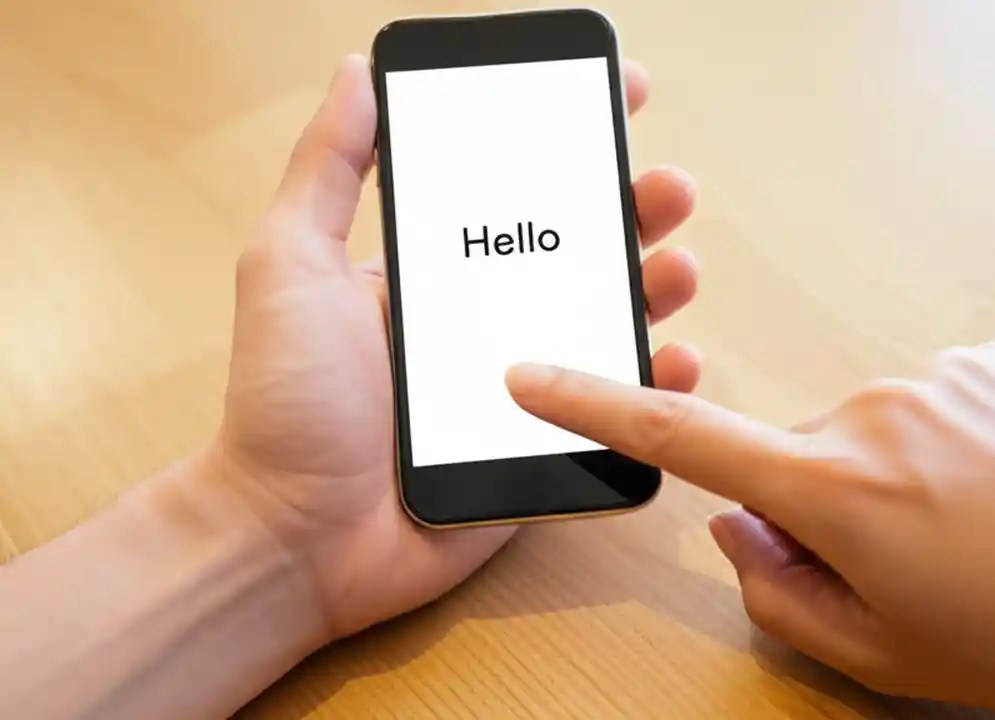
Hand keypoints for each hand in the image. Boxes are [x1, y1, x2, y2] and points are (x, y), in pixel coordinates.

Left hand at [215, 55, 701, 640]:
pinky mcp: (544, 448)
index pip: (515, 192)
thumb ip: (326, 169)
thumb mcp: (290, 262)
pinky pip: (615, 411)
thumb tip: (358, 71)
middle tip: (670, 188)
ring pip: (608, 325)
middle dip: (635, 211)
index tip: (616, 97)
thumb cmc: (285, 400)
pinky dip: (655, 386)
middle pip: (579, 252)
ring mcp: (522, 386)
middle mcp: (486, 320)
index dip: (569, 143)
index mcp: (436, 271)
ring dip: (657, 288)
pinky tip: (676, 360)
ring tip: (679, 267)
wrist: (294, 537)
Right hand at [505, 339, 994, 716]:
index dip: (596, 404)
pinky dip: (952, 444)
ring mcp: (940, 373)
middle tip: (908, 562)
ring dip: (897, 475)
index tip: (535, 374)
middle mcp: (875, 410)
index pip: (683, 440)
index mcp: (834, 490)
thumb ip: (777, 591)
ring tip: (978, 529)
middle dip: (825, 504)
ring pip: (871, 428)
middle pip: (797, 452)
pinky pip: (934, 399)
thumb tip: (731, 526)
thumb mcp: (884, 656)